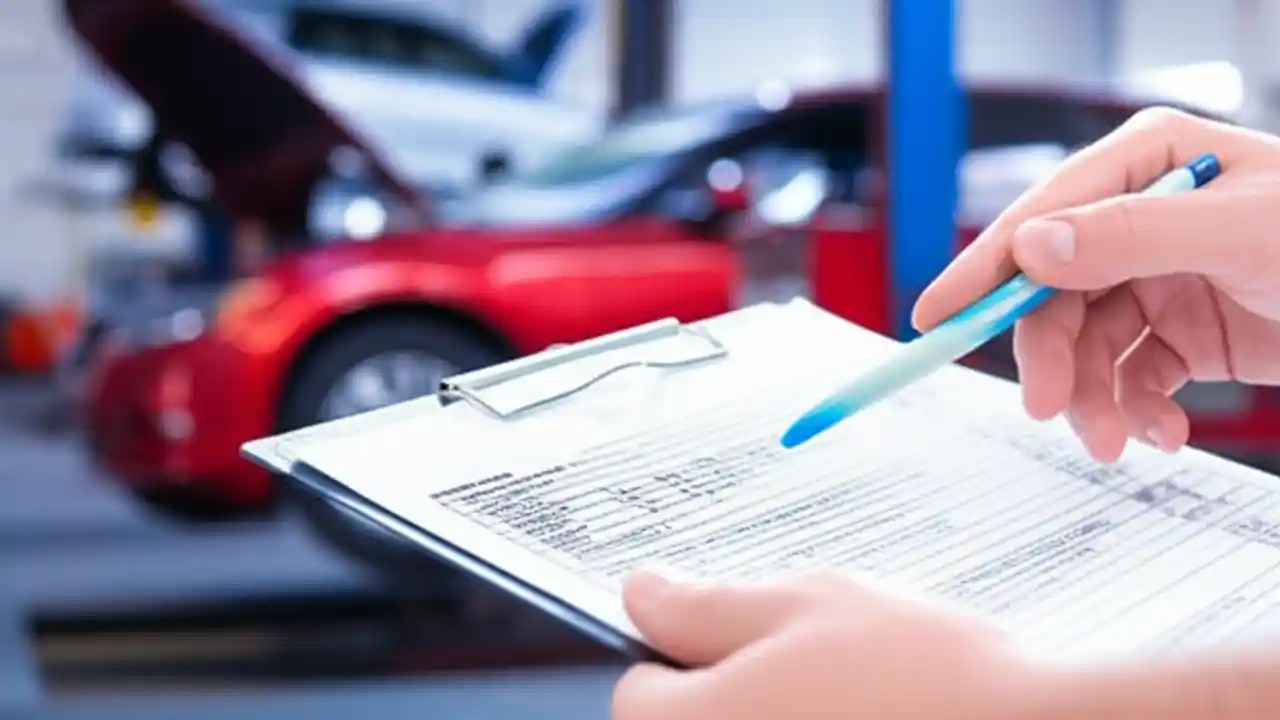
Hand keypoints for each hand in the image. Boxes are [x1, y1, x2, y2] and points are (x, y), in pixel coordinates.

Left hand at [612, 569, 1051, 719]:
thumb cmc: (925, 676)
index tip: (745, 647)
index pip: (639, 690)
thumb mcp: (806, 604)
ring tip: (861, 706)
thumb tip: (642, 592)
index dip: (691, 657)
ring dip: (791, 714)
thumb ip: (707, 604)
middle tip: (818, 675)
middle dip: (738, 694)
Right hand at [912, 107, 1279, 461]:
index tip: (936, 317)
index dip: (985, 271)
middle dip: (1052, 357)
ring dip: (1095, 399)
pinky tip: (1162, 431)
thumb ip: (1132, 233)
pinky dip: (1137, 411)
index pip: (1044, 217)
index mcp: (1149, 164)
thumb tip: (1033, 246)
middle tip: (1050, 410)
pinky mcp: (1180, 331)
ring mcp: (1157, 276)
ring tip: (1117, 442)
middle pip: (1054, 292)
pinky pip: (1130, 375)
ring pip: (1087, 344)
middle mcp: (1142, 218)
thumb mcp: (1243, 230)